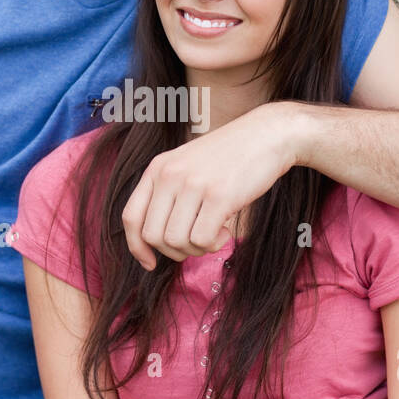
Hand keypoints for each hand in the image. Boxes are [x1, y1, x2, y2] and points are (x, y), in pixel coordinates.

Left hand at [121, 102, 307, 268]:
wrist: (267, 135)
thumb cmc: (230, 158)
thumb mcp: (187, 166)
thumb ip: (168, 194)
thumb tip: (157, 242)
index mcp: (157, 168)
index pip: (131, 216)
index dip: (136, 247)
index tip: (150, 263)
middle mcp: (169, 175)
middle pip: (153, 236)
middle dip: (174, 251)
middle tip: (196, 243)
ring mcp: (193, 184)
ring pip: (175, 241)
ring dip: (196, 249)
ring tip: (213, 234)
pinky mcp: (218, 196)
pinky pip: (201, 240)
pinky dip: (213, 245)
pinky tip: (225, 232)